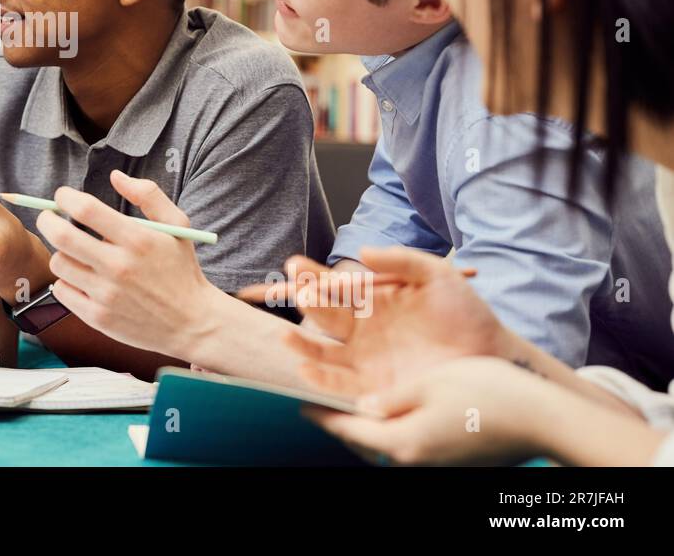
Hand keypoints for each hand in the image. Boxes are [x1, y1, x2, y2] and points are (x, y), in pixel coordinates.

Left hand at [37, 170, 215, 358]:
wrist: (192, 323)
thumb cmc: (182, 270)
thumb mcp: (178, 226)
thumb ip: (149, 195)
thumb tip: (116, 176)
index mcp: (137, 239)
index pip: (85, 210)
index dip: (65, 197)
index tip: (63, 196)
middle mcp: (119, 267)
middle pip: (61, 236)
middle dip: (47, 219)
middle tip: (49, 217)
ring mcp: (106, 295)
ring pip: (59, 263)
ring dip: (60, 251)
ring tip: (74, 251)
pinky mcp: (98, 317)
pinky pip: (62, 291)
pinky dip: (65, 280)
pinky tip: (81, 276)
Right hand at [241, 246, 510, 398]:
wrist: (492, 354)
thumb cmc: (465, 312)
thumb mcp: (436, 275)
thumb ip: (401, 259)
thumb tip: (363, 252)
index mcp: (371, 300)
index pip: (333, 286)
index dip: (311, 276)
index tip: (294, 265)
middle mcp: (361, 329)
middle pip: (322, 316)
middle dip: (305, 305)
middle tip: (298, 295)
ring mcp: (365, 358)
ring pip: (322, 351)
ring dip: (301, 344)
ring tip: (287, 337)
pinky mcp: (374, 387)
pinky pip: (340, 384)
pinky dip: (320, 379)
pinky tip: (307, 368)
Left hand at [305, 356, 556, 465]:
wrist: (543, 419)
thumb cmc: (487, 392)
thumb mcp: (429, 383)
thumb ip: (390, 397)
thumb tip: (362, 407)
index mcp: (402, 440)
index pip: (348, 430)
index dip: (322, 413)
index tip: (301, 402)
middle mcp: (414, 458)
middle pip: (364, 442)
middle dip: (341, 422)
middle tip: (323, 399)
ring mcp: (435, 461)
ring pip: (386, 444)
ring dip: (366, 425)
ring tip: (352, 401)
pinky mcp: (451, 457)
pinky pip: (409, 443)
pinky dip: (391, 427)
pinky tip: (392, 408)